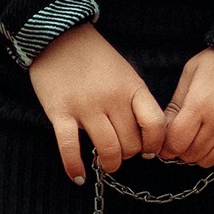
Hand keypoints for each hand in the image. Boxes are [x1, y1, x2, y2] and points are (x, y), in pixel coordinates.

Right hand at [27, 24, 167, 183]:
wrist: (58, 36)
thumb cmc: (95, 58)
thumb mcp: (125, 73)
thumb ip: (135, 101)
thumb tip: (145, 138)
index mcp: (132, 87)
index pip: (155, 125)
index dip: (154, 144)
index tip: (148, 150)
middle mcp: (111, 98)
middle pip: (130, 143)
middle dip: (128, 154)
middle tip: (121, 152)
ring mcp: (84, 106)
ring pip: (107, 149)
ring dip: (109, 163)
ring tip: (106, 163)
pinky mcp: (59, 112)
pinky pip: (69, 147)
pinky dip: (74, 166)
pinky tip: (79, 176)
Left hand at [160, 48, 213, 166]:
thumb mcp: (192, 72)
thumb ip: (176, 103)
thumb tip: (164, 130)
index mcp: (200, 104)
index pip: (176, 142)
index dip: (167, 147)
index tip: (167, 143)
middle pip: (192, 154)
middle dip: (182, 150)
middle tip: (183, 140)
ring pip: (210, 160)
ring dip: (201, 154)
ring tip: (200, 139)